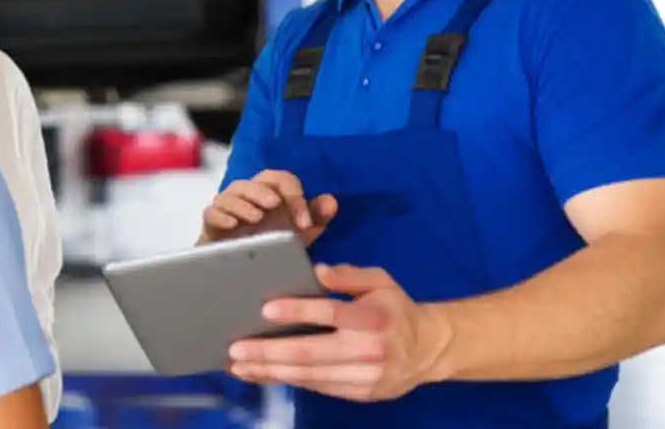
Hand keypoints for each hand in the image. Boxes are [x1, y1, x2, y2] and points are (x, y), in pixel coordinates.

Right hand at [200, 170, 336, 244]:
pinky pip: (211, 212)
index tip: (305, 224)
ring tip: (256, 217)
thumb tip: (331, 201)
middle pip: (253, 181)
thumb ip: (316, 218)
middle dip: (263, 191)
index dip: (295, 196)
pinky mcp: (211, 223)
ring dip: (244, 203)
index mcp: (270, 191)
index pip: (282, 180)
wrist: (243, 269)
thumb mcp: (299, 235)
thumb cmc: (271, 243)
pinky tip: (233, 224)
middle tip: (275, 205)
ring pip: (231, 194)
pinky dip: (221, 215)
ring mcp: (227, 207)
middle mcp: (247, 194)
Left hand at [226, 264, 452, 402]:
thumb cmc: (395, 310)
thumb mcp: (381, 281)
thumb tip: (318, 270)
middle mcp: (368, 350)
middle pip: (311, 352)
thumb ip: (350, 275)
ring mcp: (363, 377)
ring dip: (270, 372)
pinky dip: (287, 381)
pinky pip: (316, 386)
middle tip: (236, 349)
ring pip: (308, 375)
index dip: (297, 311)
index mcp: (373, 318)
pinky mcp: (358, 393)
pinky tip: (264, 374)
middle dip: (269, 352)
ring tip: (239, 366)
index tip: (266, 310)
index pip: (330, 313)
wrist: (428, 350)